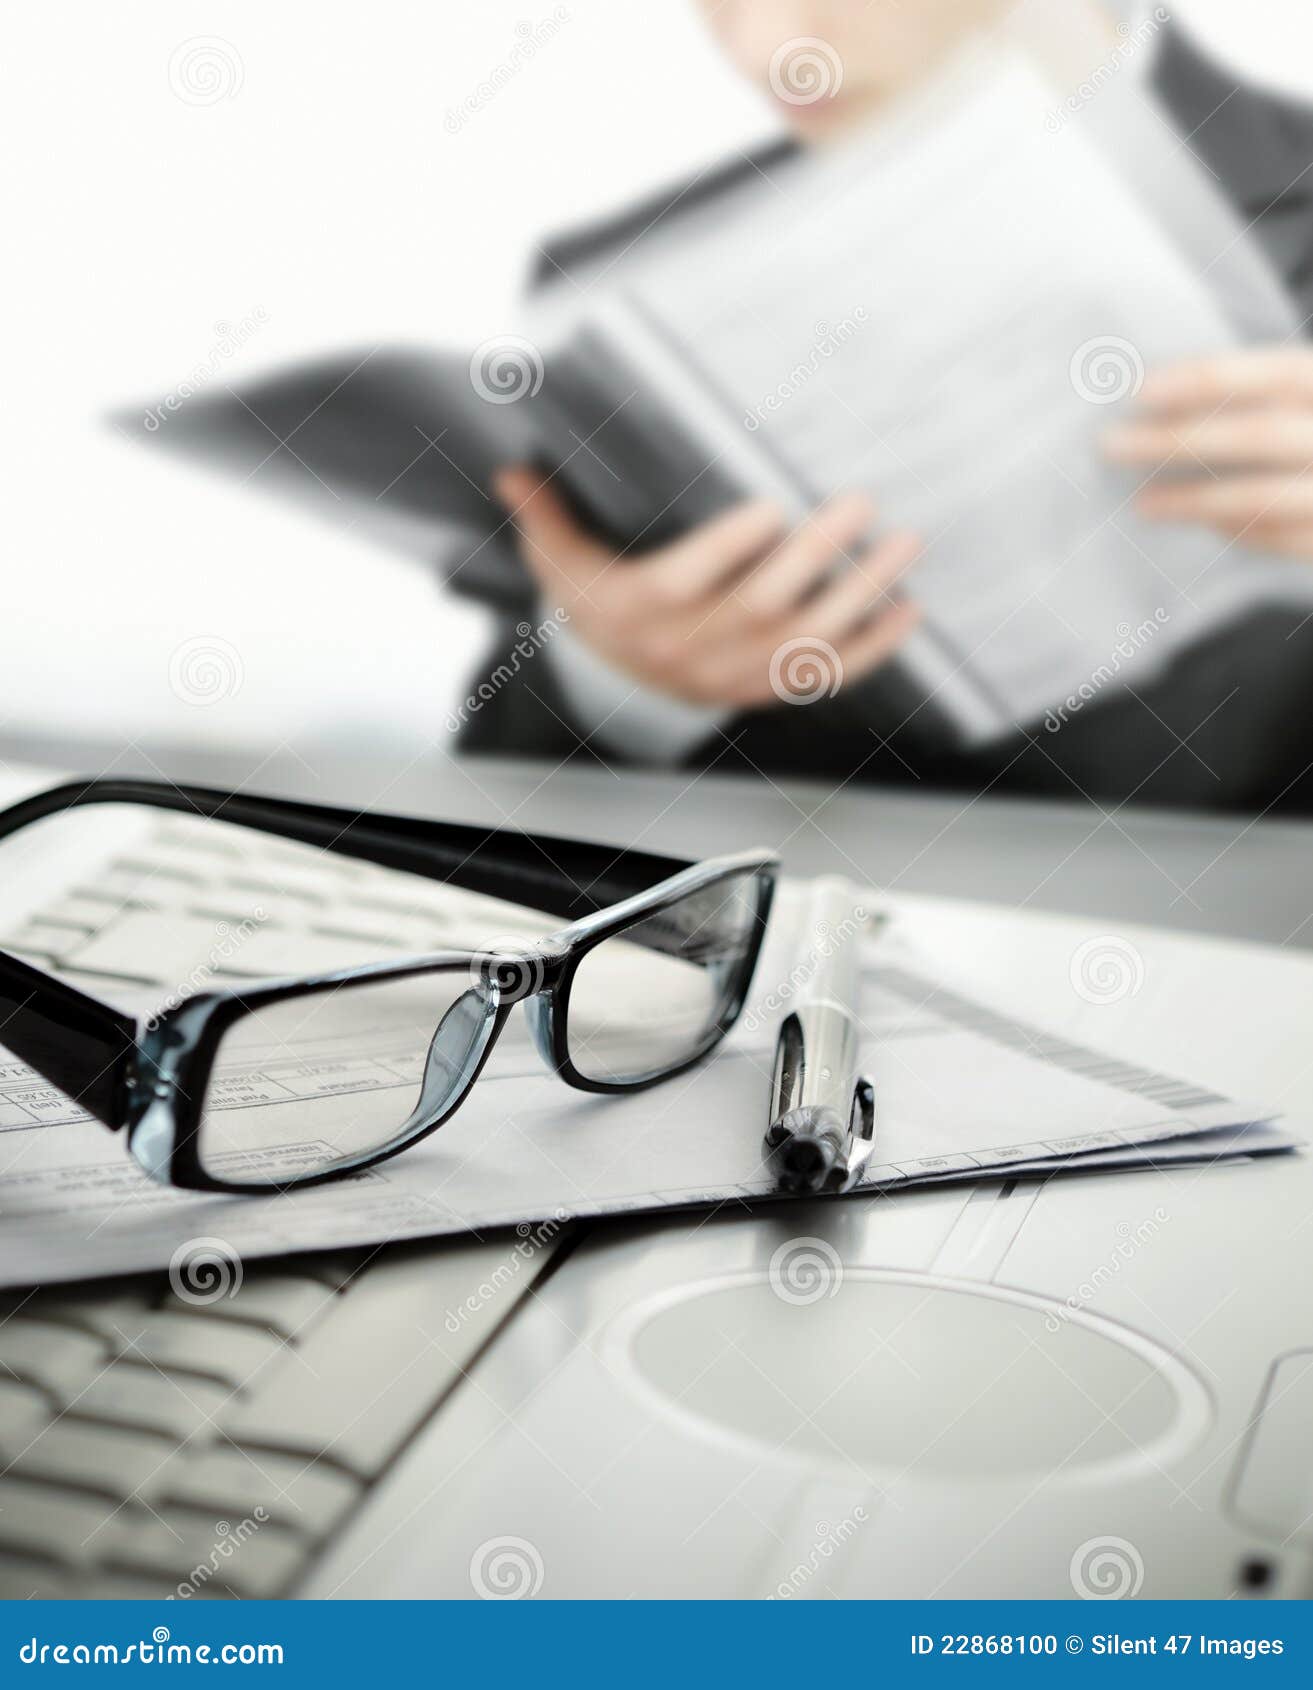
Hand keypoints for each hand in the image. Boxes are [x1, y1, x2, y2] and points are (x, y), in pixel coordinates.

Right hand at [493, 467, 920, 709]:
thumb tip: (510, 472)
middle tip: (859, 502)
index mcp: (644, 609)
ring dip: (861, 593)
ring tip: (904, 545)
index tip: (771, 506)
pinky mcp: (771, 687)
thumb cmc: (597, 601)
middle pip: (762, 604)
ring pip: (809, 637)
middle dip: (815, 554)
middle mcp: (696, 647)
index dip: (731, 547)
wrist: (619, 681)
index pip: (688, 580)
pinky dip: (873, 648)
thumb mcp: (560, 561)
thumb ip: (544, 515)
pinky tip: (908, 610)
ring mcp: (739, 673)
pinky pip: (829, 675)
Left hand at [1103, 348, 1312, 562]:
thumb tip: (1169, 398)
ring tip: (1144, 502)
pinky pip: (1284, 540)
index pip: (1279, 373)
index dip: (1212, 379)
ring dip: (1195, 500)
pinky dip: (1238, 530)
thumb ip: (1268, 395)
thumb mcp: (1312, 400)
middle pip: (1262, 435)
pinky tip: (1202, 522)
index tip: (1143, 389)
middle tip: (1112, 445)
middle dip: (1181, 441)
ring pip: (1265, 497)